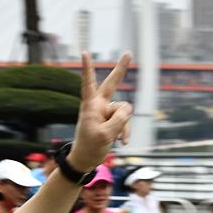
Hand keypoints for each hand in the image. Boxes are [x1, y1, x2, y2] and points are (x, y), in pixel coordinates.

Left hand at [66, 53, 133, 172]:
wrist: (85, 160)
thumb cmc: (89, 147)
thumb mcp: (105, 134)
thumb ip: (119, 119)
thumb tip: (129, 107)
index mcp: (90, 106)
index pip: (88, 84)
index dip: (87, 68)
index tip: (84, 52)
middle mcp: (98, 106)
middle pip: (111, 84)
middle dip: (121, 70)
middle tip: (128, 53)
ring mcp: (106, 113)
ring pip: (124, 112)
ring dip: (123, 126)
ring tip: (115, 139)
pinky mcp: (112, 121)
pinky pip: (125, 122)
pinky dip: (125, 132)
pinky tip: (122, 143)